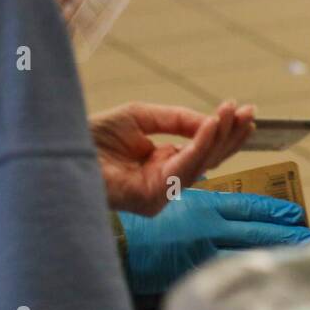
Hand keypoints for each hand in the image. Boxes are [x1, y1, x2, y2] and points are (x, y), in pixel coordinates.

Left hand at [90, 100, 253, 214]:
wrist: (61, 148)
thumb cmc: (93, 136)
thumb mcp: (143, 117)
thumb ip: (177, 119)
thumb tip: (210, 121)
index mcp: (162, 165)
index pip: (202, 151)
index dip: (223, 132)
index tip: (243, 111)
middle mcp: (164, 182)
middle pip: (209, 161)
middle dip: (230, 136)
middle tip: (248, 112)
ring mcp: (159, 194)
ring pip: (201, 165)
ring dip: (219, 136)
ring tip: (231, 112)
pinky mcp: (151, 198)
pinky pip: (184, 168)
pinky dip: (200, 145)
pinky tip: (211, 124)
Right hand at [118, 188, 309, 294]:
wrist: (113, 240)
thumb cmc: (141, 221)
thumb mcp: (176, 203)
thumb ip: (205, 206)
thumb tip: (231, 211)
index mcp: (204, 204)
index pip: (249, 206)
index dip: (275, 210)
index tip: (296, 213)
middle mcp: (208, 224)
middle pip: (257, 229)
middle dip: (286, 232)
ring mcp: (202, 249)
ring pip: (249, 249)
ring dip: (277, 249)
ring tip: (300, 251)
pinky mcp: (193, 270)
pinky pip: (229, 269)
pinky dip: (251, 270)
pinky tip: (266, 274)